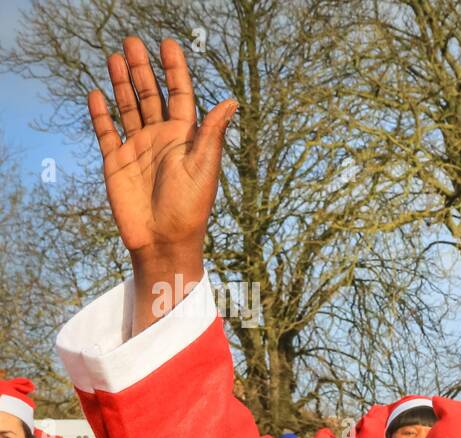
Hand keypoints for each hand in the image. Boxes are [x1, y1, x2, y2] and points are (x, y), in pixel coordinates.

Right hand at [88, 37, 236, 332]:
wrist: (163, 242)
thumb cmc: (189, 209)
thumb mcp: (203, 168)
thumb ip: (211, 133)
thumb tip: (232, 101)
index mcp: (185, 138)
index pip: (179, 95)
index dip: (174, 69)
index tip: (167, 44)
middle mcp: (161, 139)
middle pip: (149, 95)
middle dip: (141, 69)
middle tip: (132, 41)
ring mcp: (137, 149)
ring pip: (128, 108)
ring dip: (121, 84)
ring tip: (114, 56)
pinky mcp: (116, 162)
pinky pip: (107, 132)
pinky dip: (101, 113)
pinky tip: (96, 93)